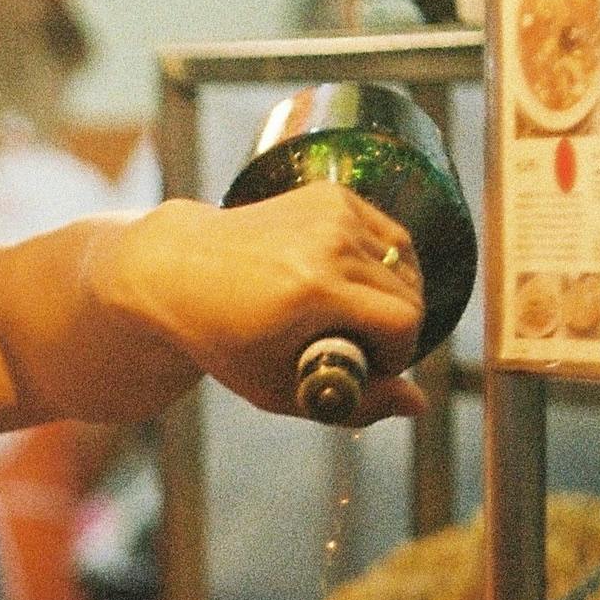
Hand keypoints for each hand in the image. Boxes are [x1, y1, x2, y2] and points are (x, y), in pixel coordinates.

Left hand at [102, 186, 427, 422]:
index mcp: (313, 289)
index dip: (399, 356)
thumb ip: (355, 404)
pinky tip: (352, 282)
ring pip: (406, 262)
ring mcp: (332, 211)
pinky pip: (390, 234)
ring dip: (392, 297)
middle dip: (396, 330)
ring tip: (351, 317)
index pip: (404, 322)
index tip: (373, 367)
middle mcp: (327, 241)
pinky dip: (384, 262)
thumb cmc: (226, 339)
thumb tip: (419, 405)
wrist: (179, 270)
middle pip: (409, 294)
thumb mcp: (281, 387)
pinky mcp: (332, 194)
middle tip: (357, 345)